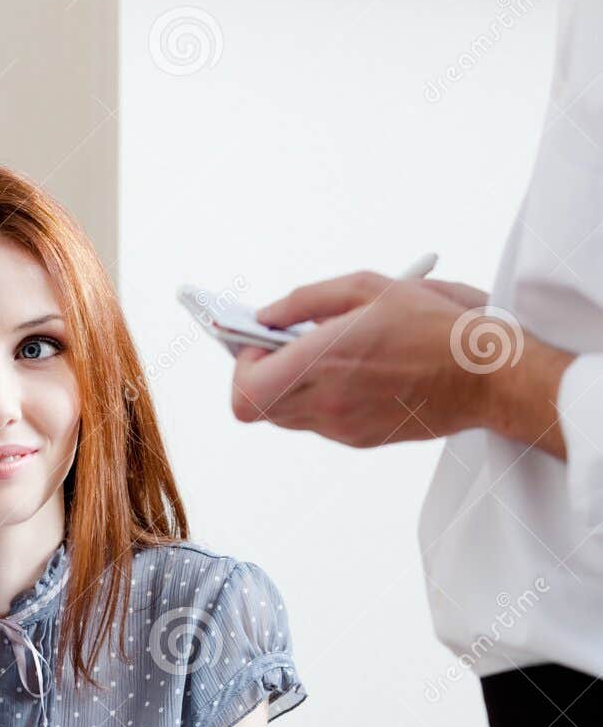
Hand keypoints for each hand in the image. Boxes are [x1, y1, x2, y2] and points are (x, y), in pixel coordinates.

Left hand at [231, 269, 490, 447]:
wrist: (484, 374)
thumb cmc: (432, 324)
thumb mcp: (367, 288)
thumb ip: (305, 300)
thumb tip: (265, 315)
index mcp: (325, 362)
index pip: (246, 391)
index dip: (242, 365)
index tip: (261, 341)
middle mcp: (328, 402)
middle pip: (257, 407)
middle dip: (259, 375)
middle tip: (280, 347)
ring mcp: (342, 427)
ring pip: (285, 416)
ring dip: (289, 386)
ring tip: (321, 355)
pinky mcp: (358, 438)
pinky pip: (318, 421)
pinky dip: (320, 397)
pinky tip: (351, 371)